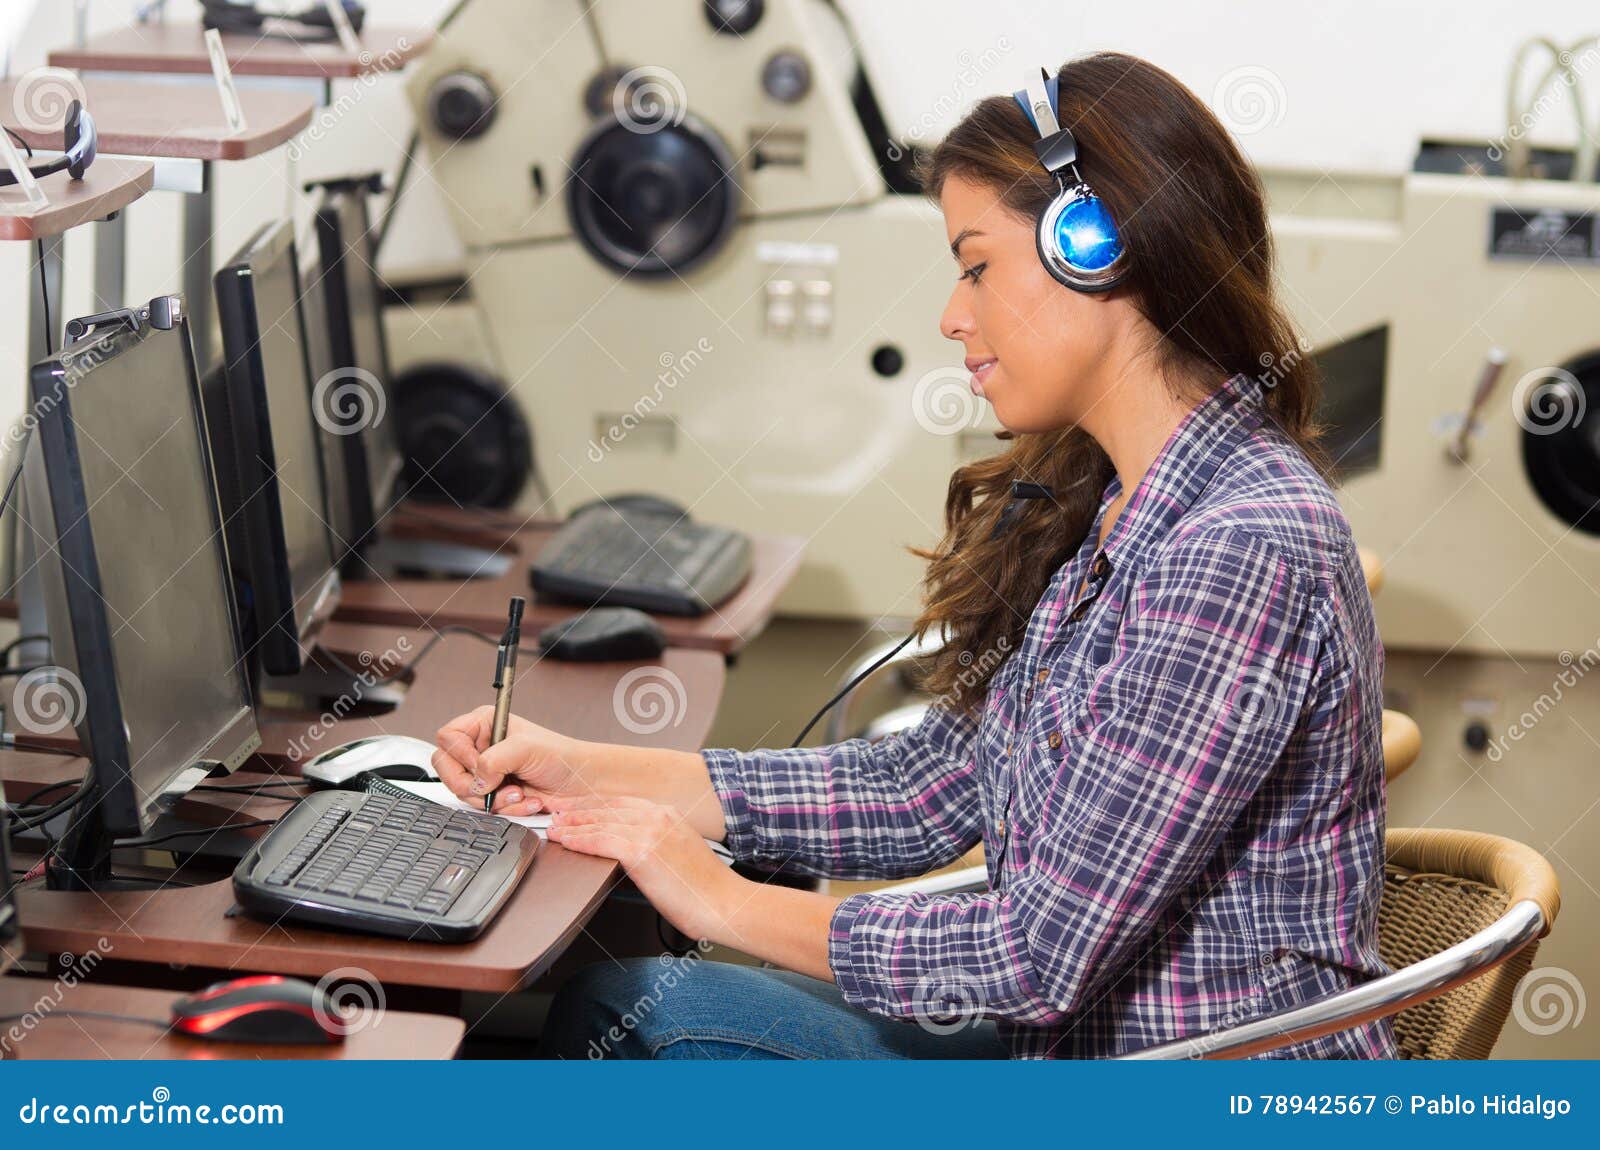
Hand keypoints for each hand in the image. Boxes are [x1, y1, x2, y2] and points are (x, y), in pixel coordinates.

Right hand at [433, 706, 589, 814]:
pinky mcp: (494, 795)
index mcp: (485, 725)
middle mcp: (482, 748)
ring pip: (465, 793)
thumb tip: (477, 780)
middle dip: (473, 784)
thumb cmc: (562, 757)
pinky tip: (525, 800)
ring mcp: (486, 774)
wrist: (581, 784)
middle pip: (447, 769)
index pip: (448, 738)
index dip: (460, 755)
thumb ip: (493, 760)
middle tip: (495, 785)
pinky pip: (483, 809)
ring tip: (519, 791)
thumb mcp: (525, 748)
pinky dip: (506, 809)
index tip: (481, 764)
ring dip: (495, 799)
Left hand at [547, 795, 742, 942]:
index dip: (591, 803)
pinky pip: (601, 841)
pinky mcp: (642, 852)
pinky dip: (579, 840)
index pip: (619, 802)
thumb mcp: (680, 851)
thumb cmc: (704, 887)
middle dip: (575, 809)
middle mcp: (658, 816)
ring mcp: (650, 832)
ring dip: (571, 825)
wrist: (723, 902)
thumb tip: (628, 849)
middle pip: (605, 808)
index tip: (572, 806)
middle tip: (552, 810)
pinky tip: (565, 842)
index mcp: (667, 813)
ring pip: (599, 823)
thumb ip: (654, 842)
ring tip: (552, 827)